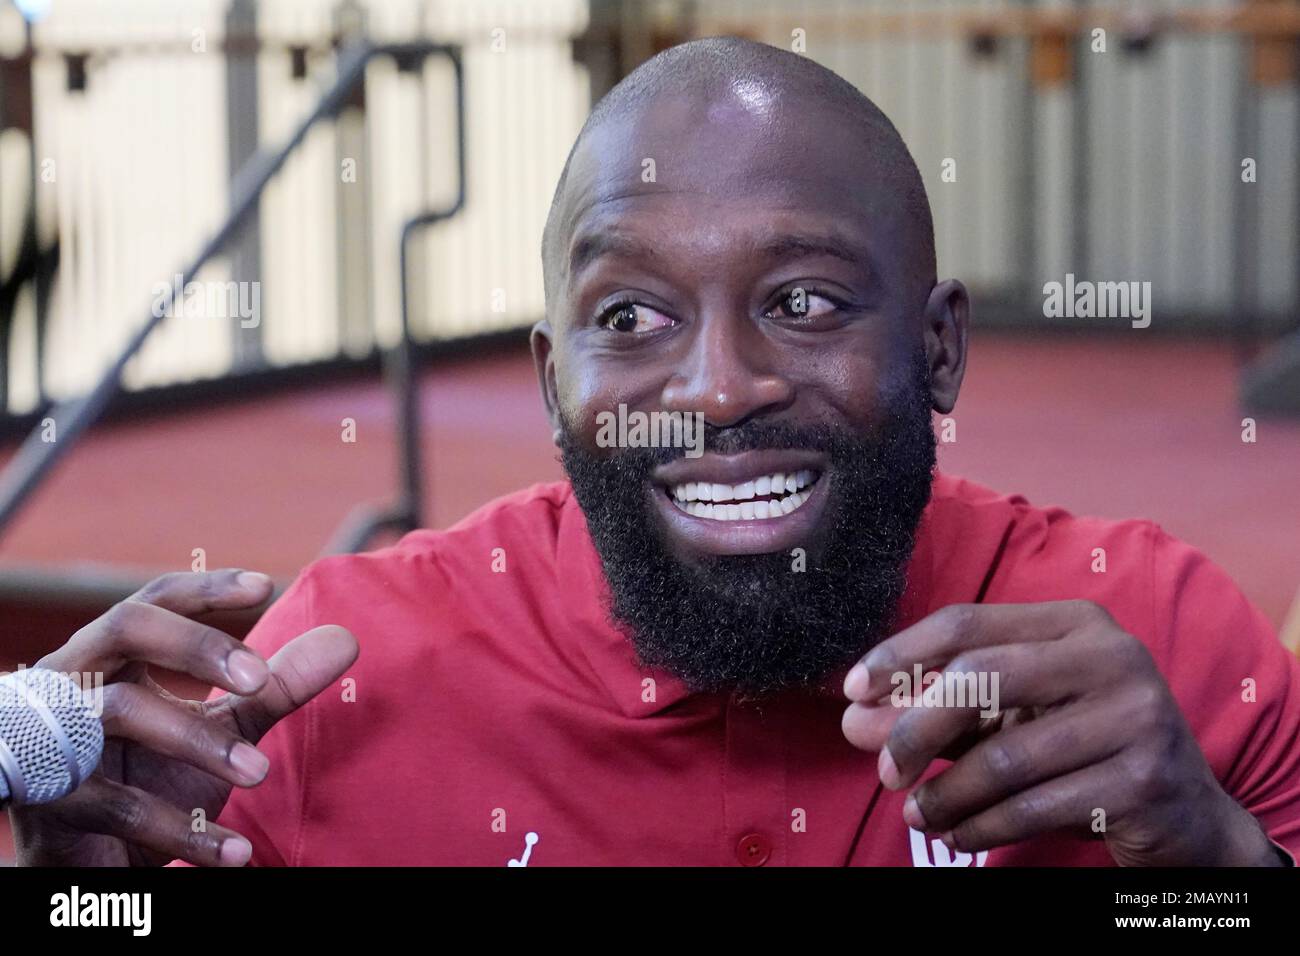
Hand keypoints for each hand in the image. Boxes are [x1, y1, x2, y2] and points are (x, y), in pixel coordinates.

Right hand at [9, 569, 356, 866]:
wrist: (96, 864)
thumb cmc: (152, 778)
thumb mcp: (222, 729)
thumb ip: (275, 687)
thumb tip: (346, 639)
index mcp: (114, 657)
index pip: (155, 601)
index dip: (205, 589)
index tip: (264, 586)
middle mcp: (76, 682)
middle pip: (126, 627)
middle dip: (197, 645)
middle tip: (259, 679)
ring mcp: (56, 737)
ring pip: (124, 711)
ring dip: (200, 743)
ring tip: (260, 773)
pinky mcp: (50, 803)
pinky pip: (120, 807)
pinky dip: (184, 829)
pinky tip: (238, 853)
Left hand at [841, 600, 1281, 865]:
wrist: (1185, 813)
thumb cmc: (1081, 749)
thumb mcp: (1012, 718)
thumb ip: (941, 712)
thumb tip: (857, 718)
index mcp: (1075, 622)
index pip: (968, 622)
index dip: (903, 654)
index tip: (853, 690)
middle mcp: (1112, 656)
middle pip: (983, 676)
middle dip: (916, 727)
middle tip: (881, 768)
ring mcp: (1136, 716)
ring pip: (1005, 756)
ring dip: (946, 793)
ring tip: (916, 814)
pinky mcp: (1143, 782)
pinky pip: (1034, 808)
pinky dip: (981, 826)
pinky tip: (956, 834)